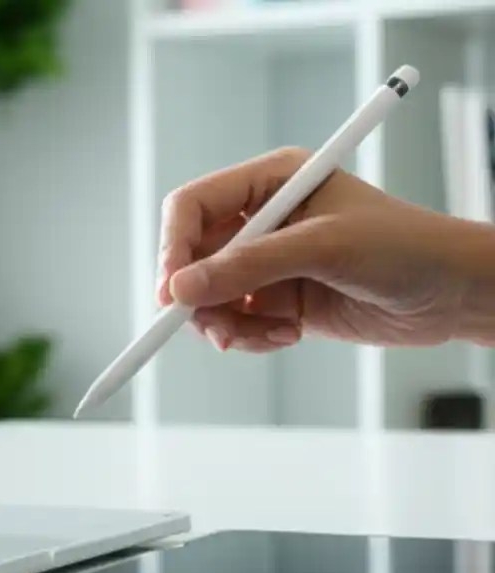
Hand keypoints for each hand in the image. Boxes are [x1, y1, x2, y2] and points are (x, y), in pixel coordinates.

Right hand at [156, 146, 494, 351]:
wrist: (454, 293)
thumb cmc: (404, 247)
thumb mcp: (324, 249)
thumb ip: (249, 267)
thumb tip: (182, 290)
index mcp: (270, 182)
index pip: (193, 206)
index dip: (174, 246)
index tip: (171, 291)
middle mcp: (262, 220)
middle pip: (191, 257)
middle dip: (198, 296)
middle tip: (213, 325)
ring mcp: (267, 263)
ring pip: (207, 298)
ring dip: (225, 324)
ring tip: (264, 335)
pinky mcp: (276, 301)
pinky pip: (233, 323)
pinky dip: (248, 337)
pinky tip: (287, 336)